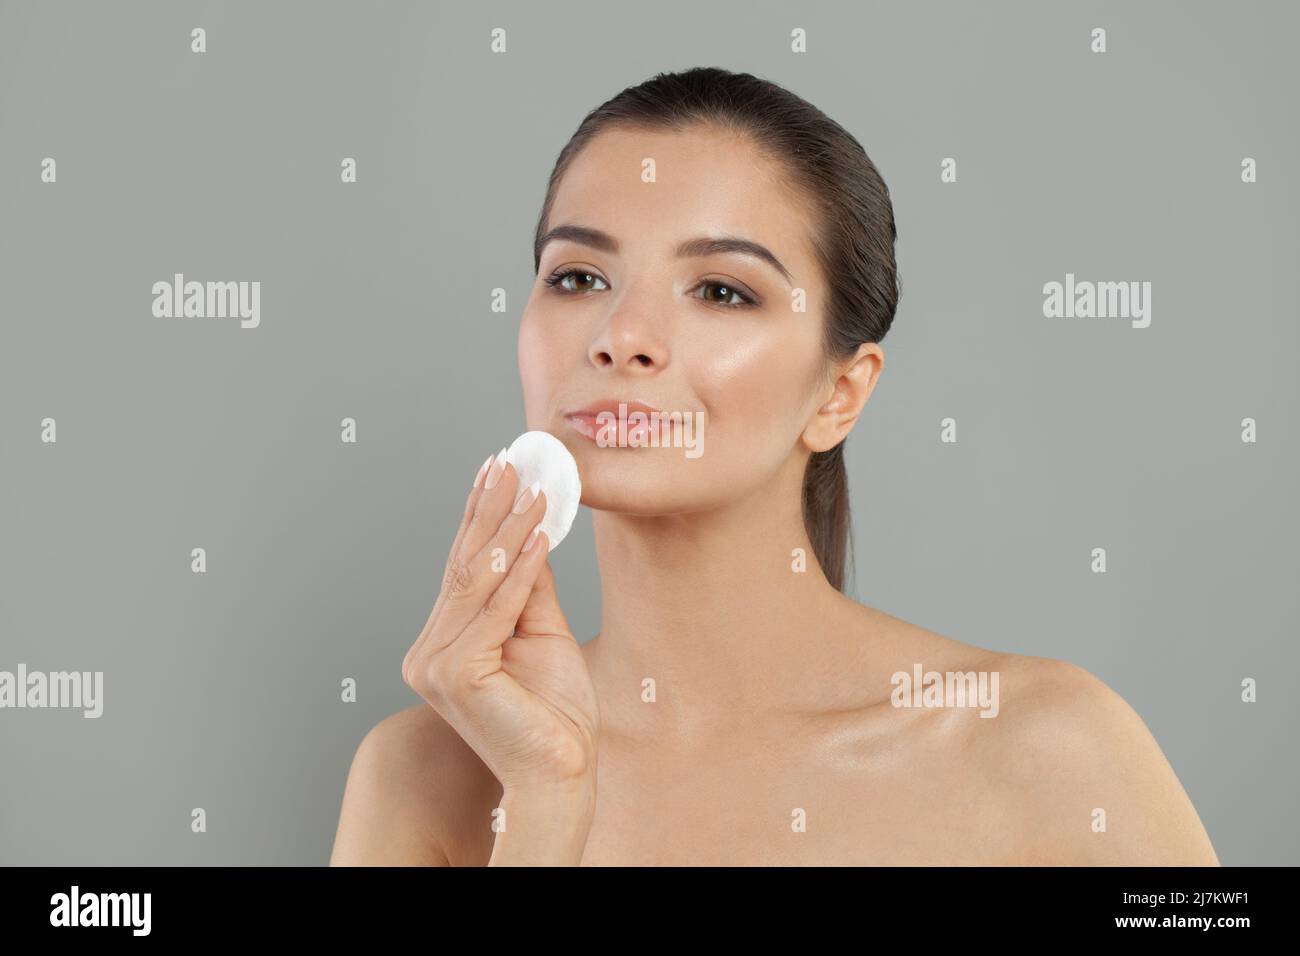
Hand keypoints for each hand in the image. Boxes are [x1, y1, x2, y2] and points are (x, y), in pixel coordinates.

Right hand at [402, 450, 599, 791]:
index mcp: (442, 643)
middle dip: (489, 510)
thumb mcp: (542, 633)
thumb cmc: (554, 712)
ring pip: (478, 580)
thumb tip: (531, 532)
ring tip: (533, 489)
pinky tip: (540, 534)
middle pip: (464, 566)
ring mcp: (436, 665)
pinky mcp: (456, 675)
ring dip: (510, 528)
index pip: (463, 568)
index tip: (497, 471)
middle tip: (508, 462)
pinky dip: (522, 569)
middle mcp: (429, 652)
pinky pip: (497, 609)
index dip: (480, 517)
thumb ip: (529, 588)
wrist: (562, 770)